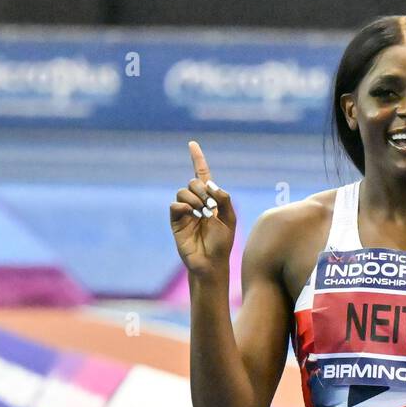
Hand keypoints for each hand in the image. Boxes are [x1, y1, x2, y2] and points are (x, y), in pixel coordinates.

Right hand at [169, 140, 236, 278]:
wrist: (211, 263)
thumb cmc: (222, 244)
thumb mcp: (230, 219)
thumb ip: (224, 199)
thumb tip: (209, 184)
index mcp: (211, 200)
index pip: (202, 175)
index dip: (197, 159)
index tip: (192, 144)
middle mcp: (196, 203)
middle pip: (193, 182)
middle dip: (202, 190)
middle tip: (210, 207)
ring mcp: (185, 212)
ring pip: (183, 191)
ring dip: (194, 199)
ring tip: (202, 214)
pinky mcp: (176, 221)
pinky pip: (175, 205)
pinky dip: (184, 207)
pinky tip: (192, 215)